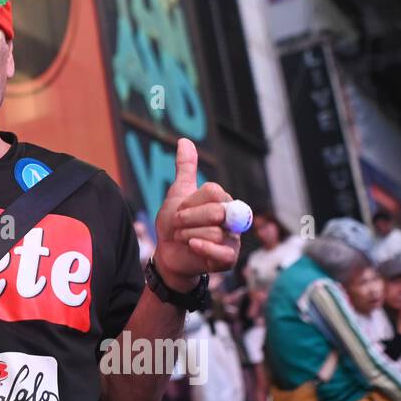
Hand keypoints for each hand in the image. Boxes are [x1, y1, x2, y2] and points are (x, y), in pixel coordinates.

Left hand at [153, 139, 240, 290]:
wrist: (167, 252)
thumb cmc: (175, 224)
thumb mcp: (178, 194)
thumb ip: (185, 169)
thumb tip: (184, 141)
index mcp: (224, 201)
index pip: (213, 191)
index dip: (189, 202)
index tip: (180, 210)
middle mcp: (233, 219)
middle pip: (216, 212)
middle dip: (187, 219)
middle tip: (178, 225)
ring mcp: (233, 239)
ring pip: (213, 232)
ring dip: (187, 235)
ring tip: (183, 239)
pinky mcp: (228, 259)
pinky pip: (221, 252)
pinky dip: (202, 248)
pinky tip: (192, 246)